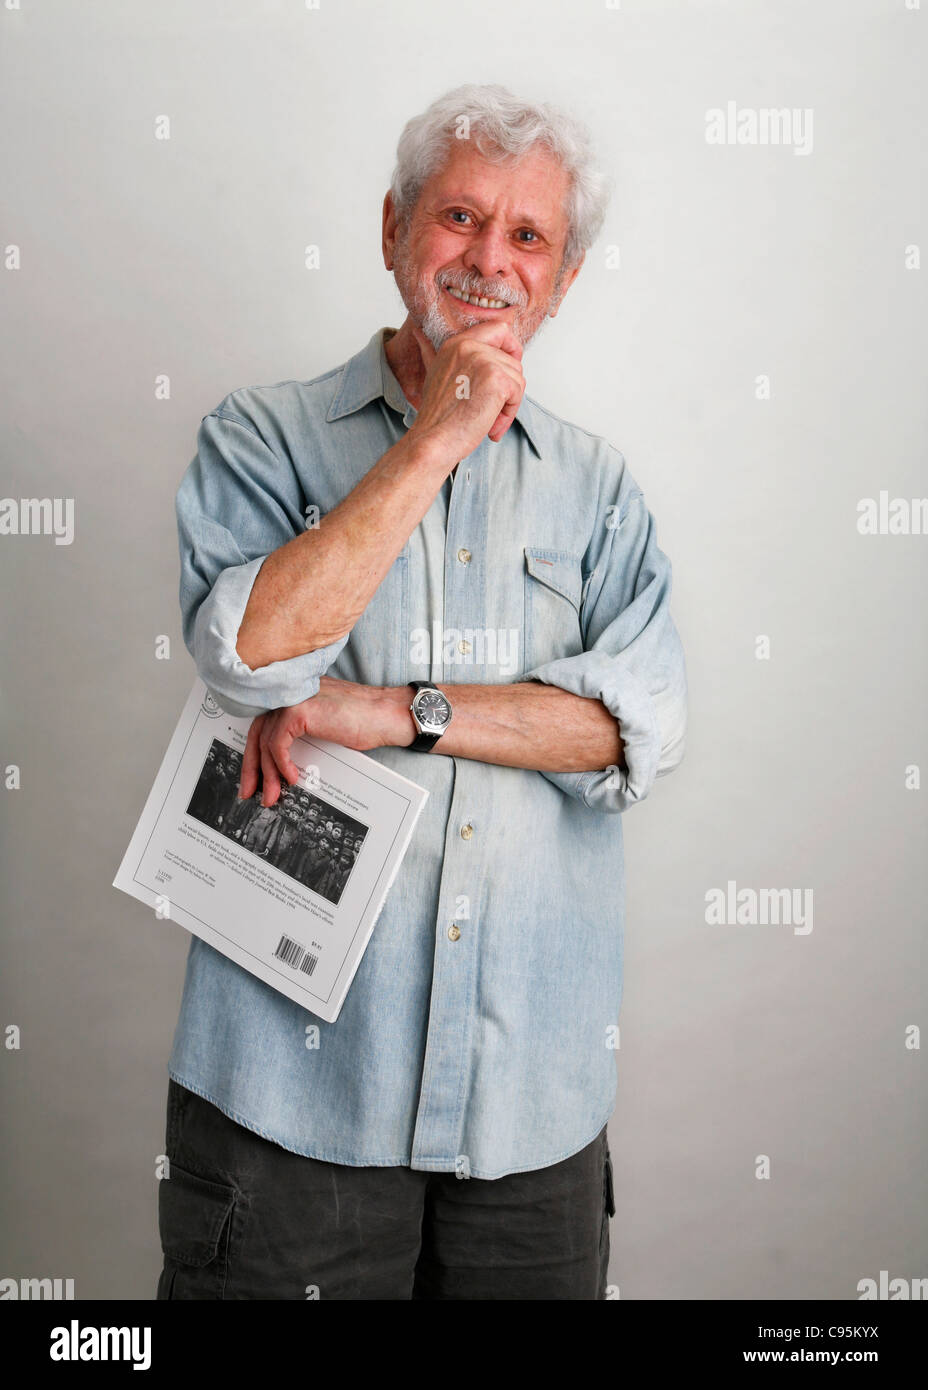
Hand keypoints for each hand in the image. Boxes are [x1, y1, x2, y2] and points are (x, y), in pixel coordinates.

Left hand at [238, 678, 409, 806]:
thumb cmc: (364, 721)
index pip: (263, 725)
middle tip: (250, 793)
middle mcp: (289, 694)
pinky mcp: (298, 711)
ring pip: (264, 741)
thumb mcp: (325, 727)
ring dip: (267, 773)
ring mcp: (292, 700)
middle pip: (256, 733)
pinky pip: (277, 744)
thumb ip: (301, 733)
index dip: (254, 753)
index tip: (253, 778)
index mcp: (294, 696)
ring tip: (272, 795)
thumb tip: (281, 764)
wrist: (387, 715)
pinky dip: (281, 764)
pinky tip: (292, 777)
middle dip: (252, 767)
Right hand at [408, 321, 524, 457]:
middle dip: (508, 389)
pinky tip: (490, 425)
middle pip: (513, 360)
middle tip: (489, 410)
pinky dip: (509, 413)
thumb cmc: (438, 418)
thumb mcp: (440, 376)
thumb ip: (446, 356)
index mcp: (456, 343)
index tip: (506, 372)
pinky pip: (518, 392)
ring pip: (517, 378)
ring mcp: (483, 360)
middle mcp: (468, 346)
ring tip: (486, 420)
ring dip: (508, 404)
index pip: (499, 329)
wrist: (433, 441)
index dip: (511, 349)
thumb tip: (419, 334)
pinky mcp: (496, 378)